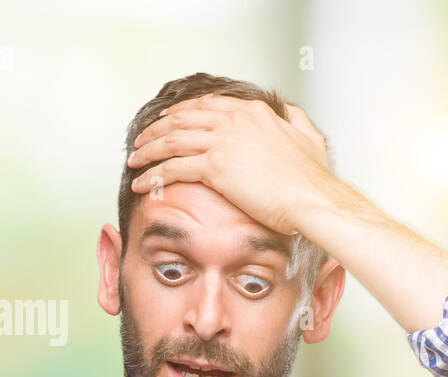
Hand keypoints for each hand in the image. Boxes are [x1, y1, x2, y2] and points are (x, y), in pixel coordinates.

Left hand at [127, 94, 332, 235]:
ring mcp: (223, 141)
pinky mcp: (216, 166)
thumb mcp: (310, 138)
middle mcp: (235, 120)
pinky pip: (174, 167)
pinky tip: (143, 183)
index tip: (166, 121)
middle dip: (156, 129)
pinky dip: (153, 174)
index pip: (206, 105)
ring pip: (172, 140)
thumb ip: (296, 119)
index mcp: (253, 112)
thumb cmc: (313, 179)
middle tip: (142, 140)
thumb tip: (290, 111)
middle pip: (182, 118)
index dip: (180, 112)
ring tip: (134, 161)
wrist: (313, 199)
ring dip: (148, 151)